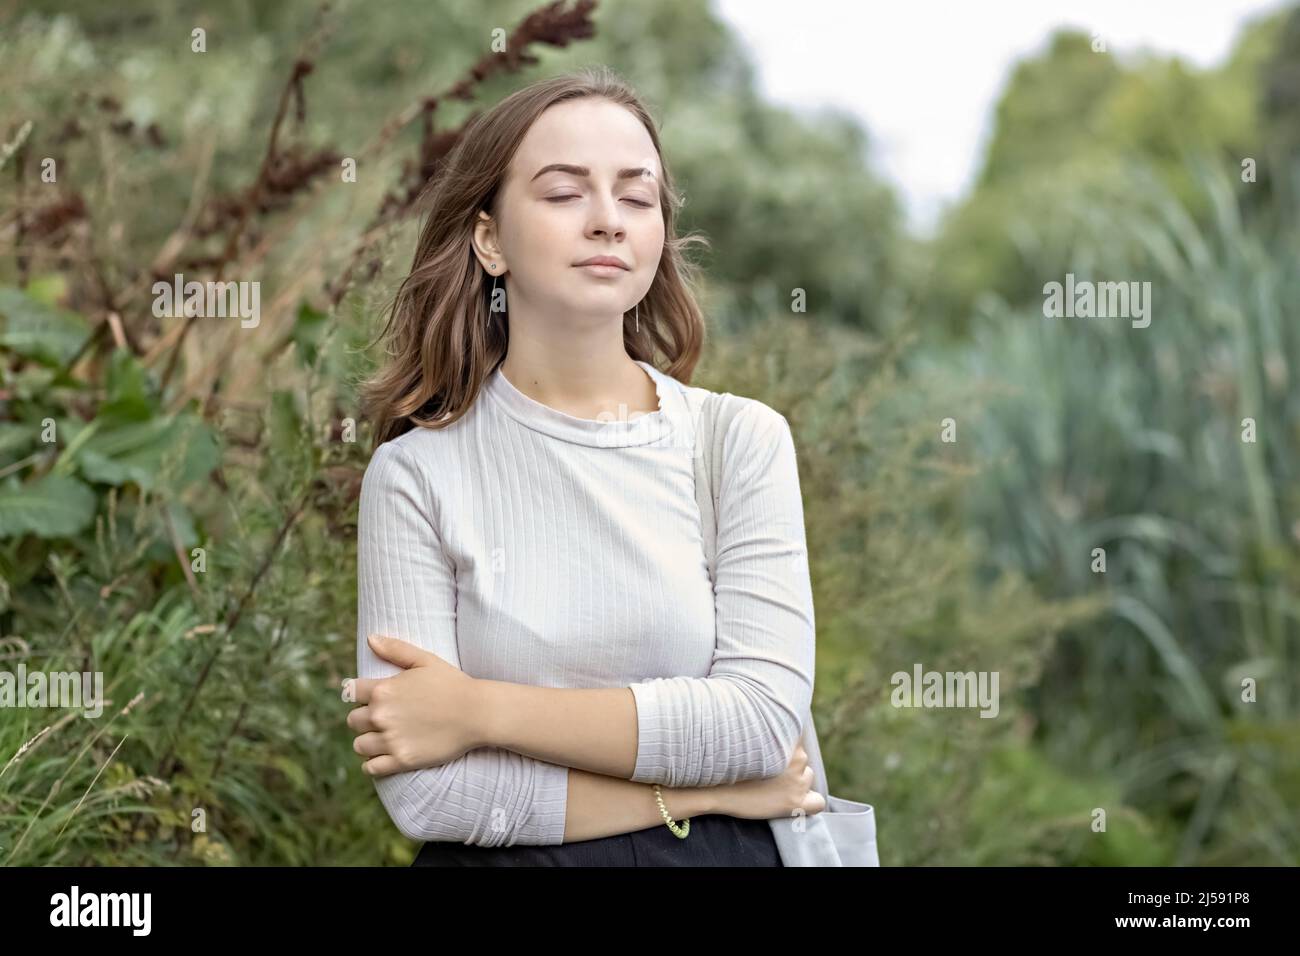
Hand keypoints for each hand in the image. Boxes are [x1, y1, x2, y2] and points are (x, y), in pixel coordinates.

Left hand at [346, 634, 484, 776]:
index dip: (360, 695)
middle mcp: (381, 715)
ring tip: (381, 739)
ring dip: (368, 742)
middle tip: (382, 719)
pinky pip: (371, 768)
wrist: (477, 713)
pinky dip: (373, 765)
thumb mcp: (425, 660)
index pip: (351, 693)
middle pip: (353, 721)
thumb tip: (370, 638)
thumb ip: (395, 649)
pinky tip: (383, 758)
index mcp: (383, 689)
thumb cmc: (453, 683)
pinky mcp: (402, 760)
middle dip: (364, 719)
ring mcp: (391, 739)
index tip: (370, 698)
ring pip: (359, 745)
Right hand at [710, 743, 825, 820]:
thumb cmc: (727, 760)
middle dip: (789, 766)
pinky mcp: (795, 804)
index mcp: (788, 739)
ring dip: (795, 782)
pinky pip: (817, 803)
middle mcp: (798, 759)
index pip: (797, 741)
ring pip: (807, 778)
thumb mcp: (750, 737)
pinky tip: (795, 803)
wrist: (712, 788)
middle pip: (802, 761)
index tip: (771, 755)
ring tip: (770, 787)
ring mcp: (798, 782)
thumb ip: (770, 734)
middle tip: (767, 774)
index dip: (784, 749)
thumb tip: (783, 726)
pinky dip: (810, 803)